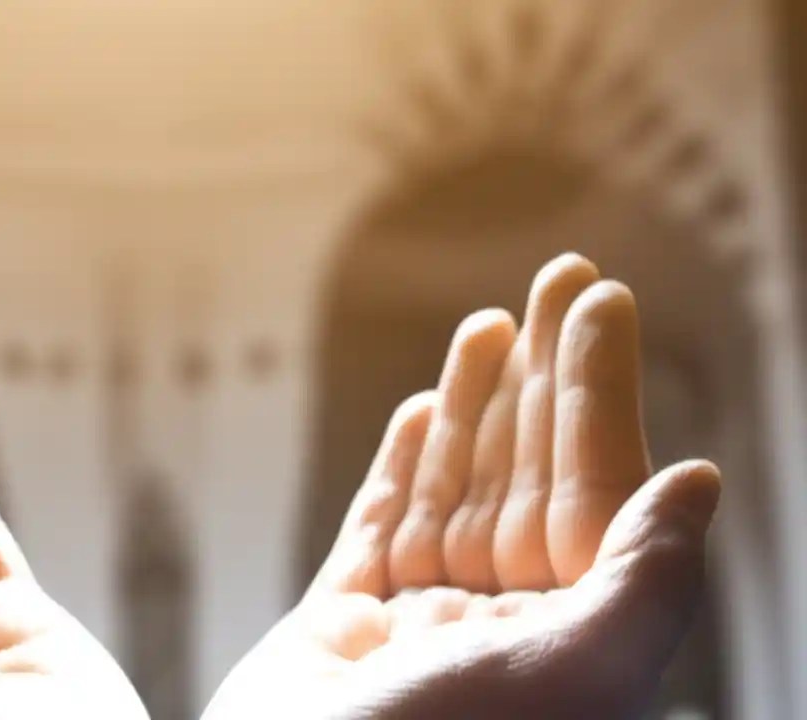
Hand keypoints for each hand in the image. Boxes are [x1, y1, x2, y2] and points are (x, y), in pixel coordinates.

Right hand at [204, 254, 719, 719]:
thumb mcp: (576, 676)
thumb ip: (643, 581)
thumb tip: (697, 481)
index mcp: (564, 638)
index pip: (592, 489)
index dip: (598, 389)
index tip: (599, 301)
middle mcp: (499, 627)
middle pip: (527, 473)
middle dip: (542, 374)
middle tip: (557, 275)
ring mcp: (417, 624)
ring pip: (455, 490)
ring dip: (474, 404)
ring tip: (487, 324)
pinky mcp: (341, 625)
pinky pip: (380, 530)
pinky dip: (401, 469)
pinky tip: (422, 412)